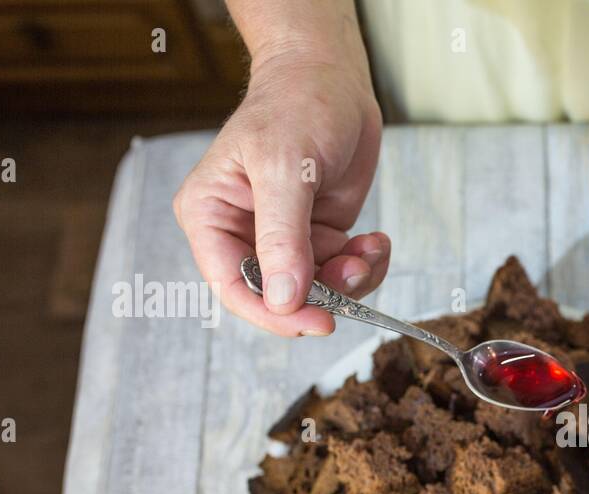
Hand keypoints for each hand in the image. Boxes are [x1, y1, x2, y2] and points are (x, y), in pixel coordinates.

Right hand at [174, 51, 387, 335]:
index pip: (233, 287)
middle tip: (356, 271)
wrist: (331, 77)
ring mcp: (284, 239)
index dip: (274, 313)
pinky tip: (376, 240)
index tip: (318, 320)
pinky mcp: (318, 236)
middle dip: (322, 295)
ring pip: (316, 292)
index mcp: (211, 217)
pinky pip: (341, 273)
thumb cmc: (295, 105)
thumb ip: (283, 237)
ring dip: (351, 280)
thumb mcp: (286, 169)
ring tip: (370, 248)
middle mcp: (243, 235)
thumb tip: (282, 299)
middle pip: (277, 297)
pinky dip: (365, 265)